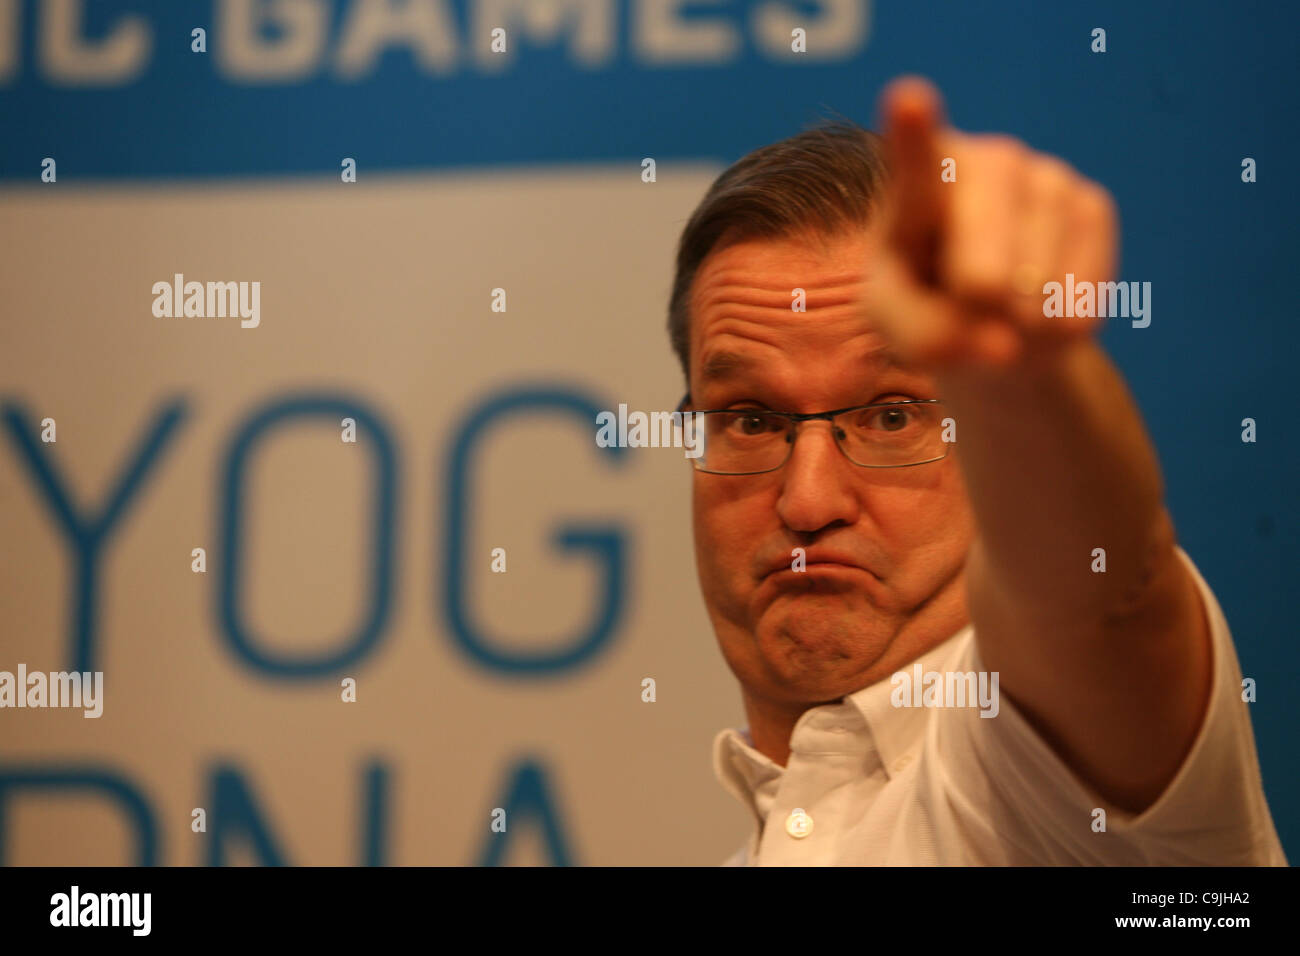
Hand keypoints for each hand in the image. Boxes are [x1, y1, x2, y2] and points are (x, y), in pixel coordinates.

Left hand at [863, 76, 1117, 368]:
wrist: (997, 321)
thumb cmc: (930, 311)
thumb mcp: (902, 329)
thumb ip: (925, 336)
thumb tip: (1001, 345)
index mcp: (919, 183)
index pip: (915, 160)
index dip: (912, 132)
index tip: (909, 98)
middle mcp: (985, 162)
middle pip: (986, 236)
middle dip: (981, 287)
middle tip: (974, 302)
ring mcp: (1044, 176)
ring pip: (1036, 272)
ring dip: (1019, 316)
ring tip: (1003, 308)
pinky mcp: (1091, 204)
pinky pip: (1082, 282)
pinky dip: (1060, 318)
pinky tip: (1042, 308)